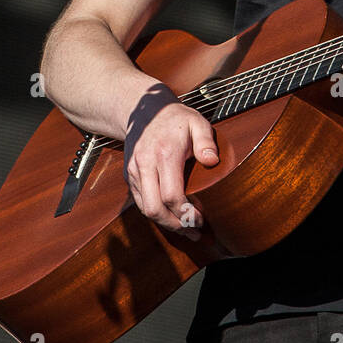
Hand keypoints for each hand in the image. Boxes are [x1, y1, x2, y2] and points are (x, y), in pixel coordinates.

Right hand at [123, 85, 218, 232]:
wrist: (144, 110)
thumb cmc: (175, 118)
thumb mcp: (196, 122)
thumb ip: (206, 141)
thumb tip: (212, 161)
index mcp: (164, 154)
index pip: (171, 196)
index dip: (186, 213)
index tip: (201, 219)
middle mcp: (145, 165)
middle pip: (154, 208)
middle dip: (175, 225)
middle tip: (194, 232)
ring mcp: (134, 171)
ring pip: (145, 208)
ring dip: (164, 223)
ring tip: (185, 229)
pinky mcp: (129, 175)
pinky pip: (140, 201)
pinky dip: (155, 212)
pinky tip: (171, 216)